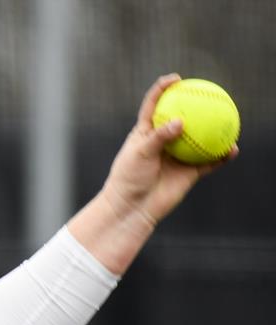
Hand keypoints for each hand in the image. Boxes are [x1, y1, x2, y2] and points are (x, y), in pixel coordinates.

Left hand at [101, 73, 236, 226]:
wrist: (132, 209)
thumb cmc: (129, 179)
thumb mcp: (140, 154)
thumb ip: (160, 136)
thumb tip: (181, 121)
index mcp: (146, 133)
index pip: (154, 105)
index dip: (163, 90)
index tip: (176, 79)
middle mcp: (164, 142)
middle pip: (183, 118)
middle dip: (196, 105)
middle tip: (211, 92)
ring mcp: (178, 156)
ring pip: (201, 139)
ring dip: (215, 130)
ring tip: (230, 118)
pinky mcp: (189, 173)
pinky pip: (210, 162)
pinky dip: (222, 156)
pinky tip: (232, 149)